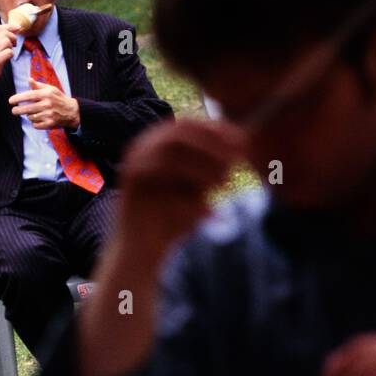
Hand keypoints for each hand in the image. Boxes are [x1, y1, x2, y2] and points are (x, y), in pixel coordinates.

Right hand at [0, 24, 17, 89]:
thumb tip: (10, 31)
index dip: (10, 26)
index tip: (18, 28)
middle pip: (4, 33)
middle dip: (13, 37)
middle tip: (14, 44)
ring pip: (7, 41)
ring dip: (12, 46)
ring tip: (10, 51)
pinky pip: (9, 52)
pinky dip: (11, 55)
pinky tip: (8, 58)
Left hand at [9, 77, 79, 129]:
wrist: (72, 112)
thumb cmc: (59, 98)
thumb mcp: (50, 89)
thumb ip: (38, 85)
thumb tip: (29, 79)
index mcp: (46, 94)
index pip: (28, 96)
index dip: (18, 98)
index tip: (11, 101)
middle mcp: (47, 104)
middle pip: (27, 109)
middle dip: (18, 110)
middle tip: (14, 111)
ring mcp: (48, 115)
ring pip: (31, 117)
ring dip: (28, 116)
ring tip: (31, 114)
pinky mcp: (50, 124)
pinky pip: (36, 125)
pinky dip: (34, 123)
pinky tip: (37, 120)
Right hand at [113, 117, 247, 275]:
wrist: (144, 251)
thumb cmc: (175, 219)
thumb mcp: (201, 189)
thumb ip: (216, 167)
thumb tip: (244, 145)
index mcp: (159, 143)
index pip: (188, 124)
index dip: (217, 129)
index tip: (243, 141)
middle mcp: (143, 147)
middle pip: (179, 132)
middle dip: (212, 144)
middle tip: (237, 160)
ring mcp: (134, 163)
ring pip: (172, 154)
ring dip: (203, 167)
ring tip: (225, 185)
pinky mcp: (131, 184)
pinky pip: (163, 180)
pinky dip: (190, 194)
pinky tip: (209, 211)